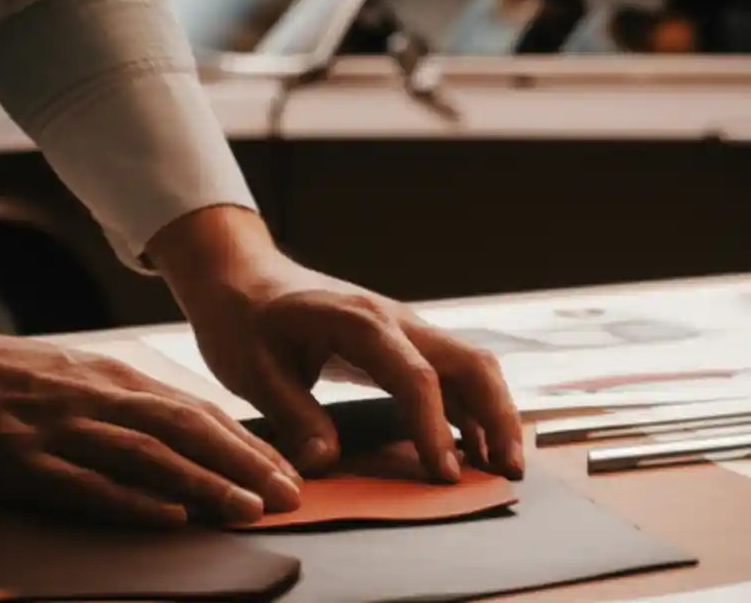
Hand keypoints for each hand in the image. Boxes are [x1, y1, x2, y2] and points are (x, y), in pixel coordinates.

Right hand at [0, 307, 300, 526]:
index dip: (248, 444)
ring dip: (204, 485)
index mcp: (116, 379)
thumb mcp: (76, 375)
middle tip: (292, 496)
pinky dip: (131, 502)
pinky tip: (168, 519)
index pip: (197, 412)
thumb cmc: (1, 377)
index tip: (289, 472)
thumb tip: (184, 435)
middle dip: (246, 464)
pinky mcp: (22, 462)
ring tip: (249, 509)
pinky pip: (85, 484)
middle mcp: (100, 399)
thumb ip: (128, 402)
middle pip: (188, 430)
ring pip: (148, 456)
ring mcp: (62, 430)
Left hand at [148, 207, 524, 482]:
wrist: (242, 276)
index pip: (415, 377)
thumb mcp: (252, 369)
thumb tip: (324, 464)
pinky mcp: (404, 343)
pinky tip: (478, 446)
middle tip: (508, 470)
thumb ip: (293, 416)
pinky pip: (452, 373)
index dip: (434, 428)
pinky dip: (473, 408)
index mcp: (360, 322)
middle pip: (470, 362)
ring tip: (503, 466)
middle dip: (498, 415)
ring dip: (495, 412)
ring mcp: (406, 329)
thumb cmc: (243, 319)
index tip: (443, 474)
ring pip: (472, 365)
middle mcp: (396, 320)